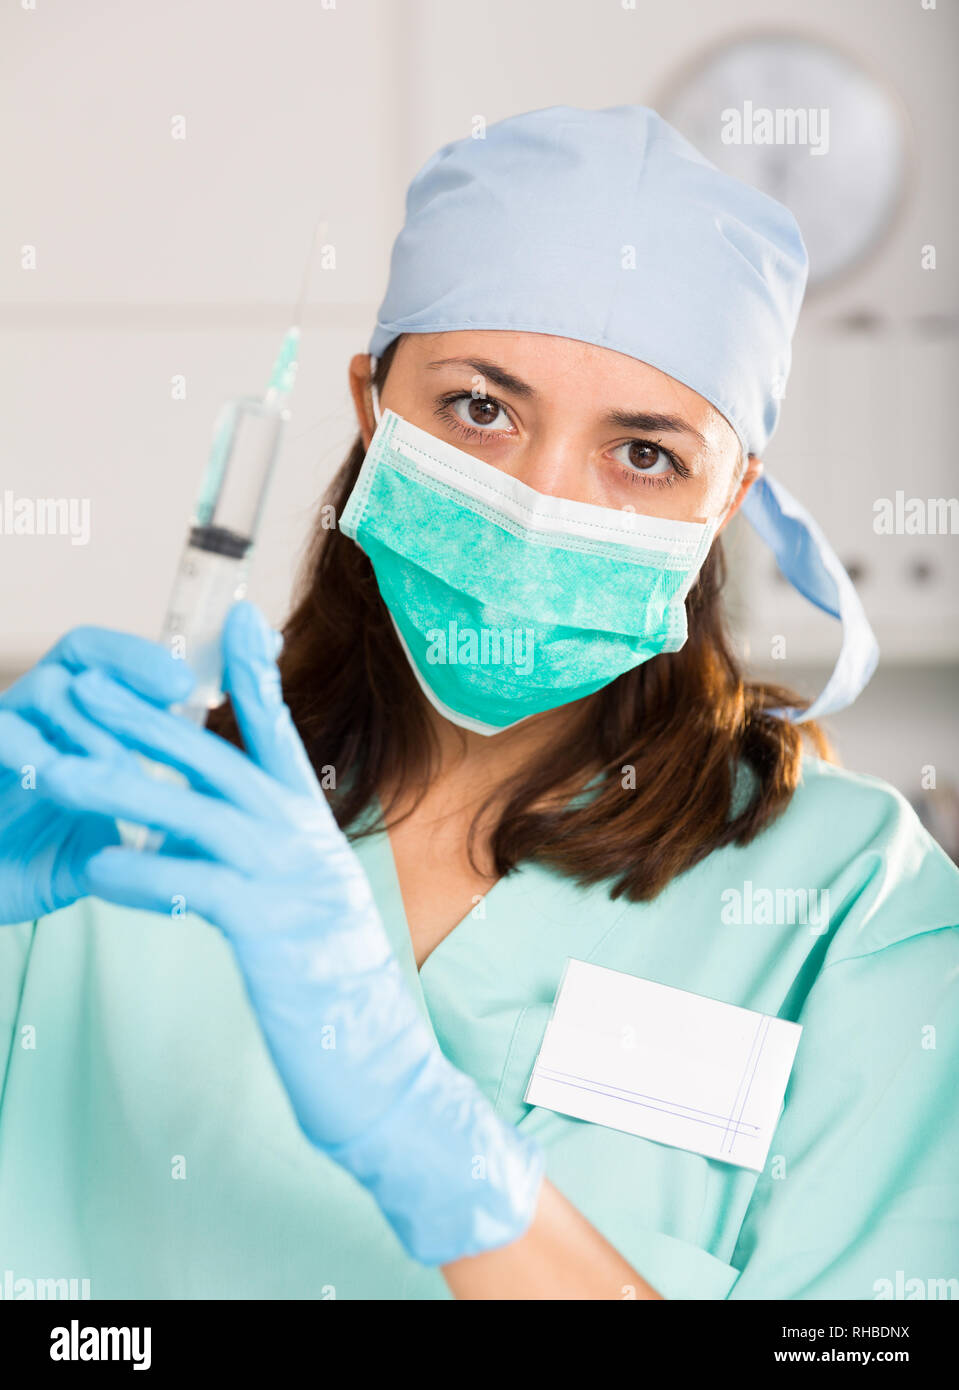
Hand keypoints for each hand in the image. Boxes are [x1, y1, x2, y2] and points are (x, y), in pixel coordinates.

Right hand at [0, 627, 194, 923]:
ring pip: (47, 689)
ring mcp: (1, 732)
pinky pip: (3, 737)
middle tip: (179, 689)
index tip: (195, 674)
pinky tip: (74, 781)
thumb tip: (237, 780)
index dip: (149, 655)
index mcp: (70, 714)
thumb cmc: (48, 853)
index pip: (105, 657)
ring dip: (98, 722)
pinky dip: (41, 756)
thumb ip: (159, 793)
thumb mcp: (112, 821)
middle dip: (133, 667)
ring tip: (131, 767)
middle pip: (81, 656)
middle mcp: (32, 711)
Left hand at [36, 600, 544, 1264]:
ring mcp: (290, 879)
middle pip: (213, 759)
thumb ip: (271, 849)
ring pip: (190, 812)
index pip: (280, 730)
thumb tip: (217, 822)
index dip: (257, 670)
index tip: (242, 612)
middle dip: (139, 719)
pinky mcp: (270, 930)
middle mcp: (304, 837)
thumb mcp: (307, 897)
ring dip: (114, 787)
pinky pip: (192, 887)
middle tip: (81, 686)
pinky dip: (141, 872)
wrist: (379, 1060)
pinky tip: (96, 869)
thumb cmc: (330, 981)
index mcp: (311, 823)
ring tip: (52, 770)